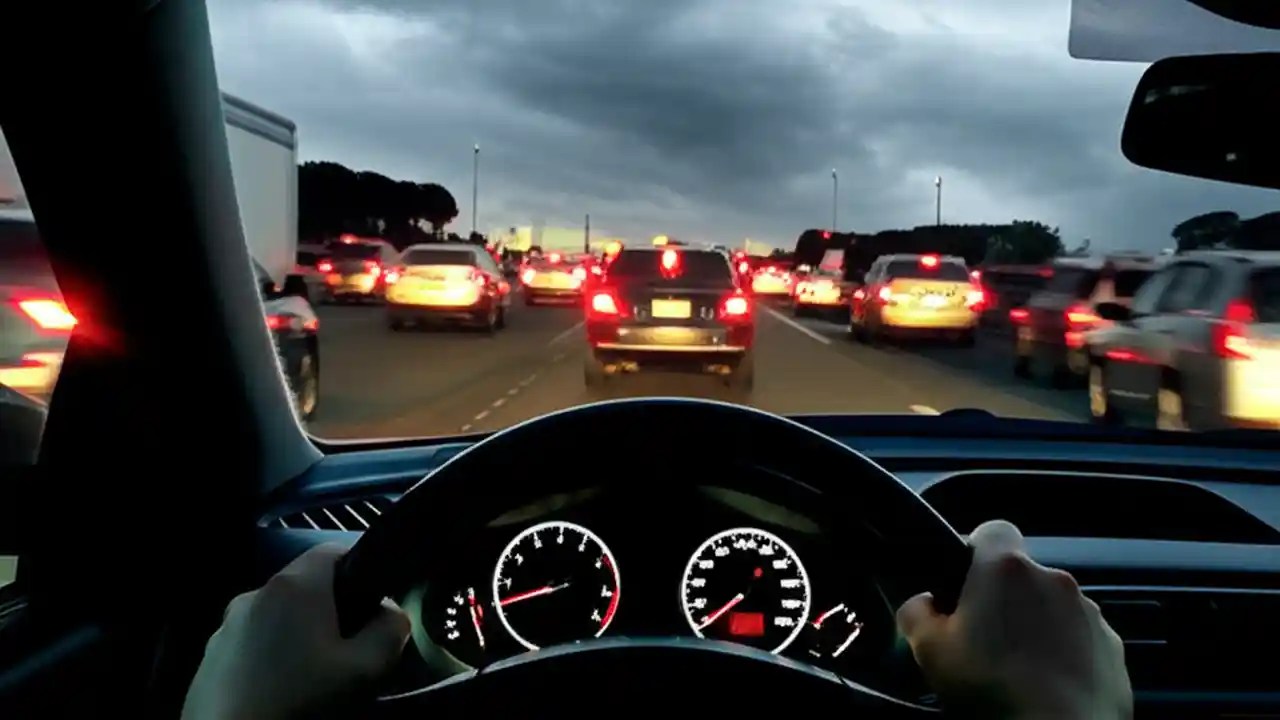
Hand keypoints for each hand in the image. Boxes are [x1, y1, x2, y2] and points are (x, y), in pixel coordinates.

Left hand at [182, 544, 410, 719]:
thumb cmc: (301, 701)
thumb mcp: (365, 670)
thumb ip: (390, 630)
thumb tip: (390, 613)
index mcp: (294, 586)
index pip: (334, 551)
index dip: (360, 572)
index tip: (374, 608)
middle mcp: (254, 595)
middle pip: (306, 589)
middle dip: (331, 612)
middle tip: (349, 651)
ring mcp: (225, 627)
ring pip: (278, 619)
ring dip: (298, 637)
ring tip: (312, 678)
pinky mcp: (209, 659)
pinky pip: (252, 646)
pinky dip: (270, 659)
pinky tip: (279, 692)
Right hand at [897, 520, 1131, 719]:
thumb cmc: (991, 690)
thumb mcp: (928, 650)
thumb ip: (917, 612)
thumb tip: (923, 604)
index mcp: (1006, 569)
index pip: (992, 530)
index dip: (976, 553)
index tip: (965, 586)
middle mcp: (1054, 579)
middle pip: (1022, 575)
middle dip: (1004, 599)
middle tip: (983, 640)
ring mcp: (1090, 612)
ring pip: (1053, 606)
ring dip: (1036, 626)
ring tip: (1018, 668)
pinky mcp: (1113, 646)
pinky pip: (1081, 638)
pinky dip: (1066, 652)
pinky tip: (1048, 684)